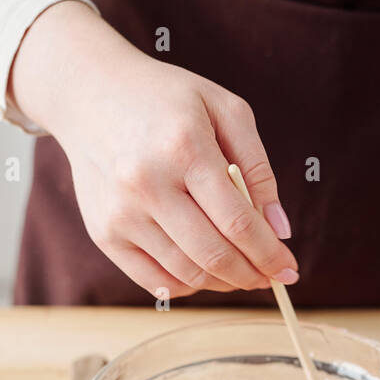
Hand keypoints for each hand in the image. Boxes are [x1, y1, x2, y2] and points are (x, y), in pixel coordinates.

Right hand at [10, 2, 296, 297]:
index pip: (237, 222)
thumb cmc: (166, 100)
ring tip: (243, 274)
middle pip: (213, 256)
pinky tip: (206, 274)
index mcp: (183, 147)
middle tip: (271, 278)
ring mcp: (121, 213)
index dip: (270, 254)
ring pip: (187, 274)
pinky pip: (154, 281)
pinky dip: (188, 287)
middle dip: (252, 275)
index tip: (290, 271)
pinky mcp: (104, 233)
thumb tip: (280, 230)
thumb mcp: (224, 109)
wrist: (89, 92)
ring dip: (224, 283)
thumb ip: (258, 168)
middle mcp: (147, 183)